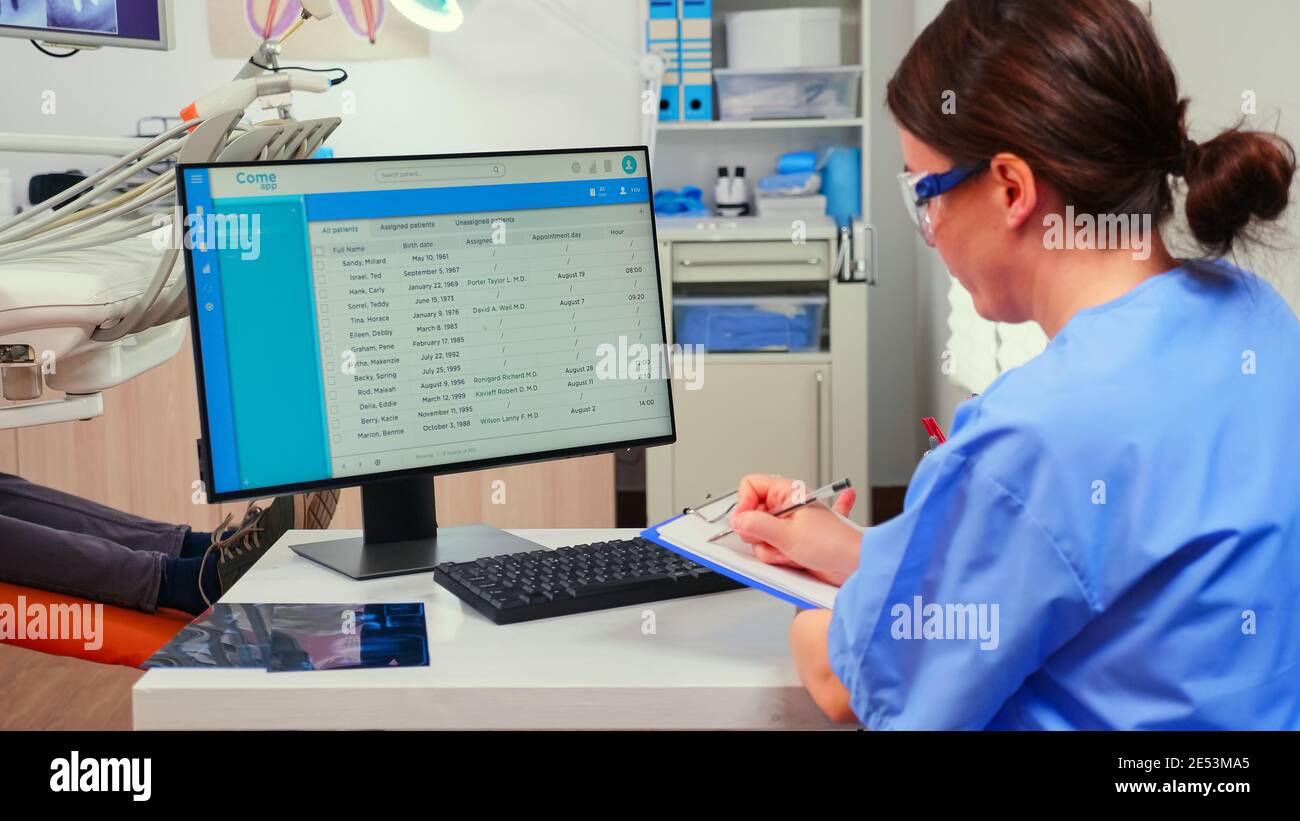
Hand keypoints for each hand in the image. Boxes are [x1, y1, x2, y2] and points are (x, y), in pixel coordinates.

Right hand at [730, 474, 861, 585]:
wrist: (855, 565)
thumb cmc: (834, 544)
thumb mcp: (788, 534)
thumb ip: (756, 526)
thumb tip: (736, 520)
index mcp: (787, 493)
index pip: (751, 486)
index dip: (744, 503)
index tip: (744, 522)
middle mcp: (787, 508)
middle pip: (752, 516)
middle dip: (759, 535)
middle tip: (772, 540)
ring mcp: (789, 527)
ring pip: (761, 539)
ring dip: (773, 551)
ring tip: (790, 553)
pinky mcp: (791, 545)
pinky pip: (776, 549)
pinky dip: (782, 554)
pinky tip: (792, 550)